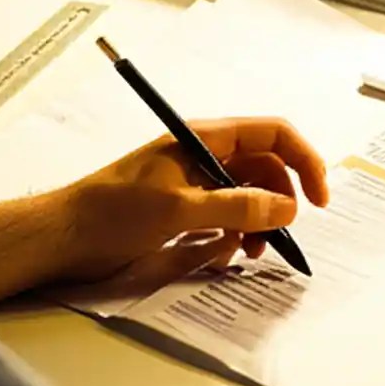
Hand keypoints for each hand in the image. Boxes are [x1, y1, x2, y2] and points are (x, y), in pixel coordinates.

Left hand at [51, 118, 328, 295]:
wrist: (65, 236)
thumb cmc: (112, 211)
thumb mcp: (179, 208)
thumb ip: (236, 206)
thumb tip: (286, 207)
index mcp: (205, 137)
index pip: (273, 133)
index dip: (303, 160)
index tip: (319, 198)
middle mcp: (206, 154)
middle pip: (267, 167)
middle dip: (281, 200)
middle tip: (280, 236)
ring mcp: (197, 182)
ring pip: (250, 195)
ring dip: (260, 222)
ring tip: (251, 251)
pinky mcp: (186, 209)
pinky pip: (229, 215)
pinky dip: (238, 233)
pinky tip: (227, 252)